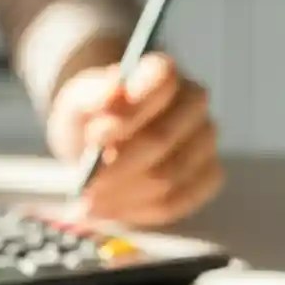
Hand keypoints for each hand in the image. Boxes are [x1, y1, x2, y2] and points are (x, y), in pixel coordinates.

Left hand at [47, 53, 222, 226]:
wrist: (100, 143)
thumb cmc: (90, 118)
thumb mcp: (77, 101)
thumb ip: (91, 92)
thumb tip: (115, 88)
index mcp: (163, 72)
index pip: (162, 79)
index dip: (128, 110)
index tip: (94, 135)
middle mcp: (193, 102)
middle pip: (161, 138)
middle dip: (116, 165)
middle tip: (84, 184)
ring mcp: (206, 140)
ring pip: (168, 177)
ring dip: (123, 194)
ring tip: (90, 200)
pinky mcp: (208, 176)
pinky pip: (178, 202)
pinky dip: (139, 211)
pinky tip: (112, 208)